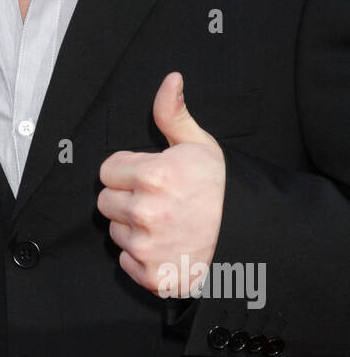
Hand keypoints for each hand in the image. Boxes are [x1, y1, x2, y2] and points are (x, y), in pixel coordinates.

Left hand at [96, 72, 225, 295]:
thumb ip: (172, 113)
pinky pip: (126, 263)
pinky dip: (142, 259)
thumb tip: (170, 80)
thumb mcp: (200, 145)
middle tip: (157, 201)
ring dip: (133, 229)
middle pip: (105, 202)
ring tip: (166, 224)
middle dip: (126, 198)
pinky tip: (167, 247)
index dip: (127, 171)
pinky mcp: (152, 276)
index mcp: (152, 175)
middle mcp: (145, 212)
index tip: (149, 176)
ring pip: (115, 232)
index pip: (108, 170)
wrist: (252, 236)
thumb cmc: (222, 189)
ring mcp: (147, 247)